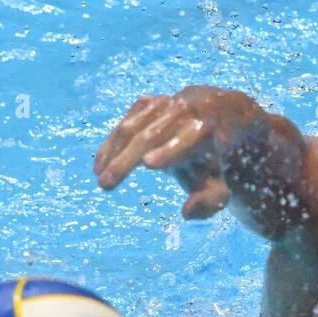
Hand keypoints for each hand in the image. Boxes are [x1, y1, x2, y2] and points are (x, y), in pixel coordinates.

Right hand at [93, 91, 231, 219]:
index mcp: (205, 132)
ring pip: (132, 128)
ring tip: (100, 179)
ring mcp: (163, 105)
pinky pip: (125, 123)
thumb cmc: (210, 159)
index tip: (148, 164)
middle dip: (126, 161)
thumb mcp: (217, 184)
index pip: (187, 141)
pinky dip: (111, 144)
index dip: (169, 151)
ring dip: (113, 153)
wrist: (210, 116)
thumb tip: (187, 213)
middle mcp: (184, 113)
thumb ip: (209, 202)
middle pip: (150, 137)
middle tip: (106, 185)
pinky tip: (100, 165)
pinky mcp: (147, 103)